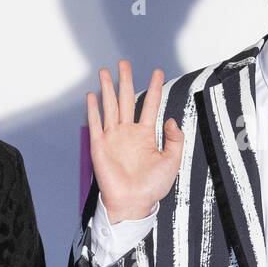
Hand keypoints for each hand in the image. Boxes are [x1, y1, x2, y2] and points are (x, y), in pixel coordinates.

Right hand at [87, 61, 182, 223]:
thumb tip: (170, 120)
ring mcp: (113, 137)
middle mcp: (129, 132)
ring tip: (105, 72)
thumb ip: (175, 139)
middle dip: (125, 80)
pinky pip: (96, 123)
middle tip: (124, 63)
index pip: (150, 105)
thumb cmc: (152, 187)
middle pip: (127, 99)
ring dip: (107, 89)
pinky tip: (92, 95)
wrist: (133, 203)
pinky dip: (94, 109)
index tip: (157, 72)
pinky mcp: (99, 145)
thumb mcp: (172, 161)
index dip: (154, 88)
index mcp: (146, 135)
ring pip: (110, 106)